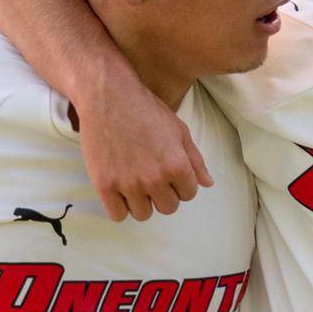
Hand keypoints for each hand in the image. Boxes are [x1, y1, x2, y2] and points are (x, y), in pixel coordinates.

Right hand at [76, 74, 212, 219]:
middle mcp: (155, 178)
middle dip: (162, 194)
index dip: (180, 183)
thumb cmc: (145, 109)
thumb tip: (207, 183)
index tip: (167, 172)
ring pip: (143, 214)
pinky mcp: (105, 185)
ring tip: (133, 180)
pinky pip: (117, 215)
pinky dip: (119, 206)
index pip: (188, 195)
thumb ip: (195, 160)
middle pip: (168, 207)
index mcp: (177, 165)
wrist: (108, 96)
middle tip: (149, 174)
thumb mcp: (178, 130)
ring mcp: (128, 184)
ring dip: (141, 201)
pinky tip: (118, 189)